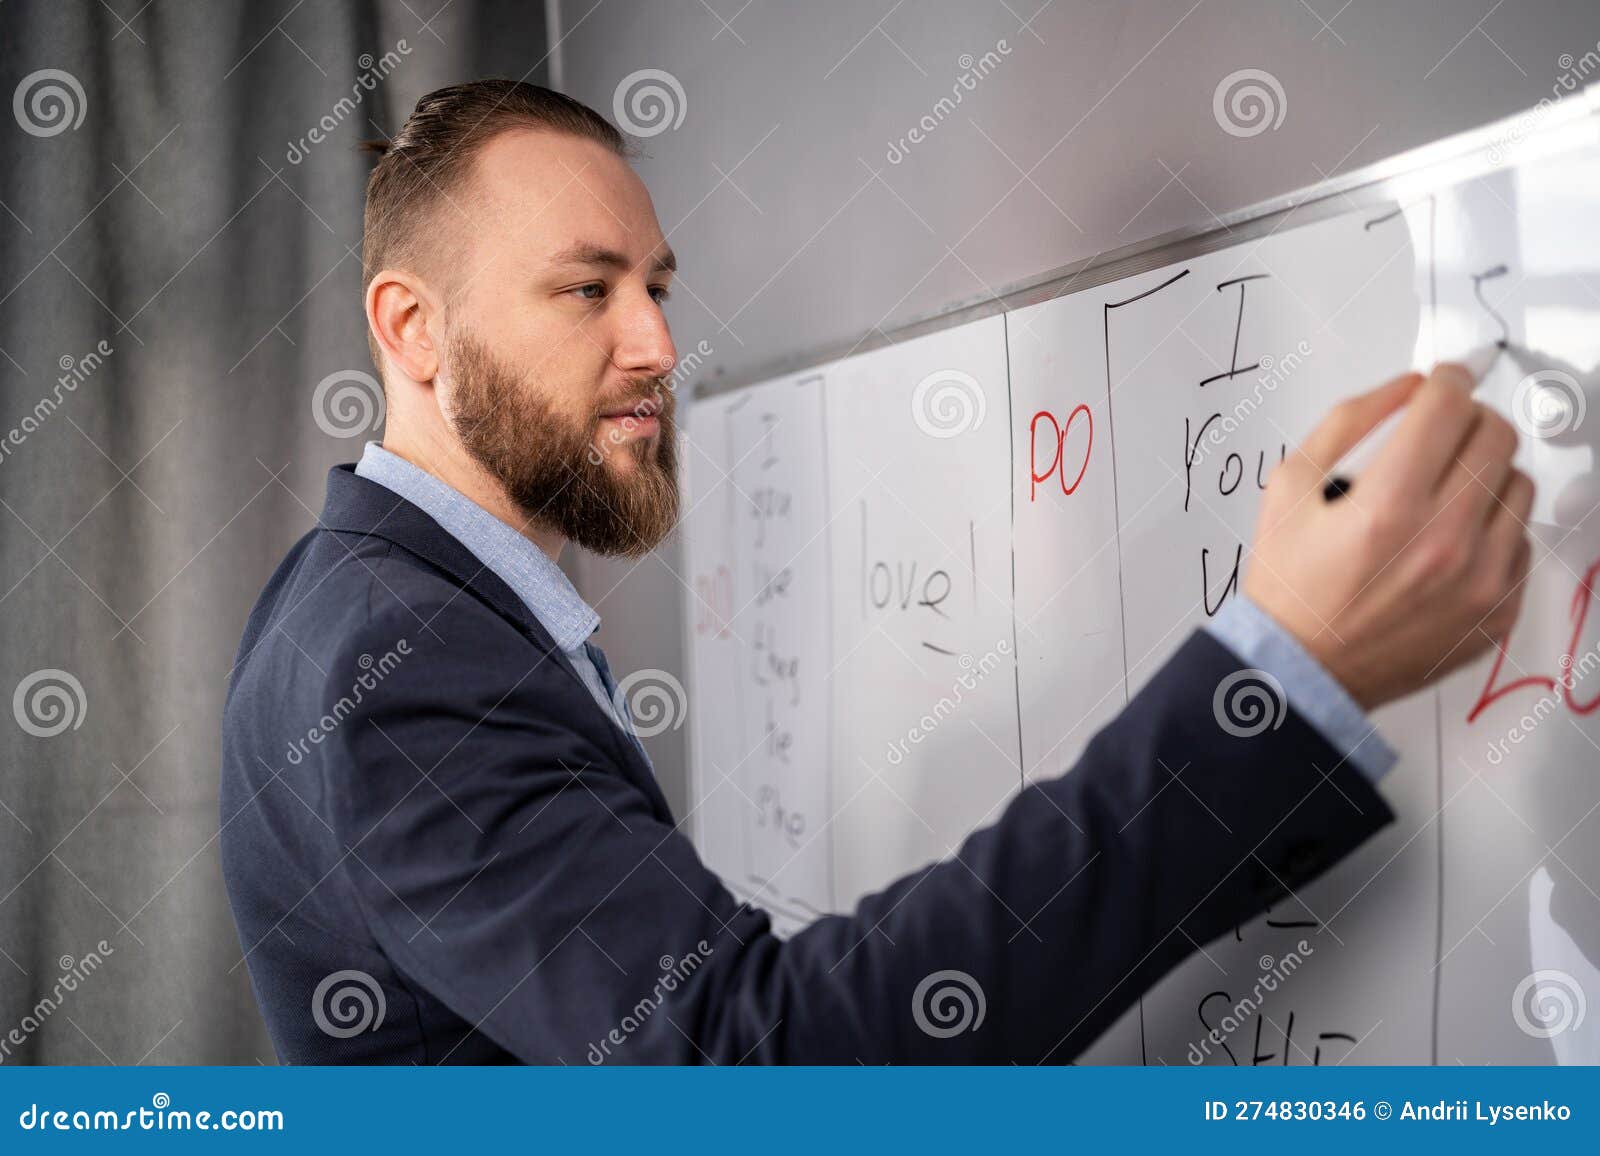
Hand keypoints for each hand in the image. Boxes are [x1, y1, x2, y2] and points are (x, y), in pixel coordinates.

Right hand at [1243, 364, 1533, 710]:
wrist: (1302, 670)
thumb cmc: (1291, 585)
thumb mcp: (1289, 487)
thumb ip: (1347, 423)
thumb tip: (1408, 386)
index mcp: (1388, 506)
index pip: (1448, 407)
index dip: (1447, 379)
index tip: (1444, 380)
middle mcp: (1443, 541)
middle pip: (1496, 436)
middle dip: (1468, 419)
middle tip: (1442, 432)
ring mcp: (1479, 579)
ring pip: (1518, 484)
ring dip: (1484, 473)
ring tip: (1443, 492)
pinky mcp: (1498, 610)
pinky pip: (1522, 540)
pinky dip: (1492, 527)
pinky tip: (1450, 539)